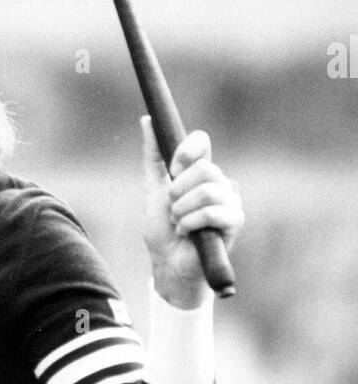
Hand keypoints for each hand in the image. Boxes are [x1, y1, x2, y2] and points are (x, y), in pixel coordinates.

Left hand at [141, 116, 243, 307]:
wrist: (167, 263)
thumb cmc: (162, 230)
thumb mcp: (153, 188)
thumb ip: (153, 155)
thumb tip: (148, 120)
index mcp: (200, 171)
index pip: (201, 142)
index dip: (184, 153)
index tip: (172, 170)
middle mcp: (219, 181)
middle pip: (204, 167)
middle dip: (178, 190)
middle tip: (172, 208)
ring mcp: (230, 201)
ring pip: (208, 190)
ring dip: (182, 210)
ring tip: (178, 222)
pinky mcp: (235, 221)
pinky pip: (214, 212)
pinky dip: (192, 223)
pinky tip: (188, 232)